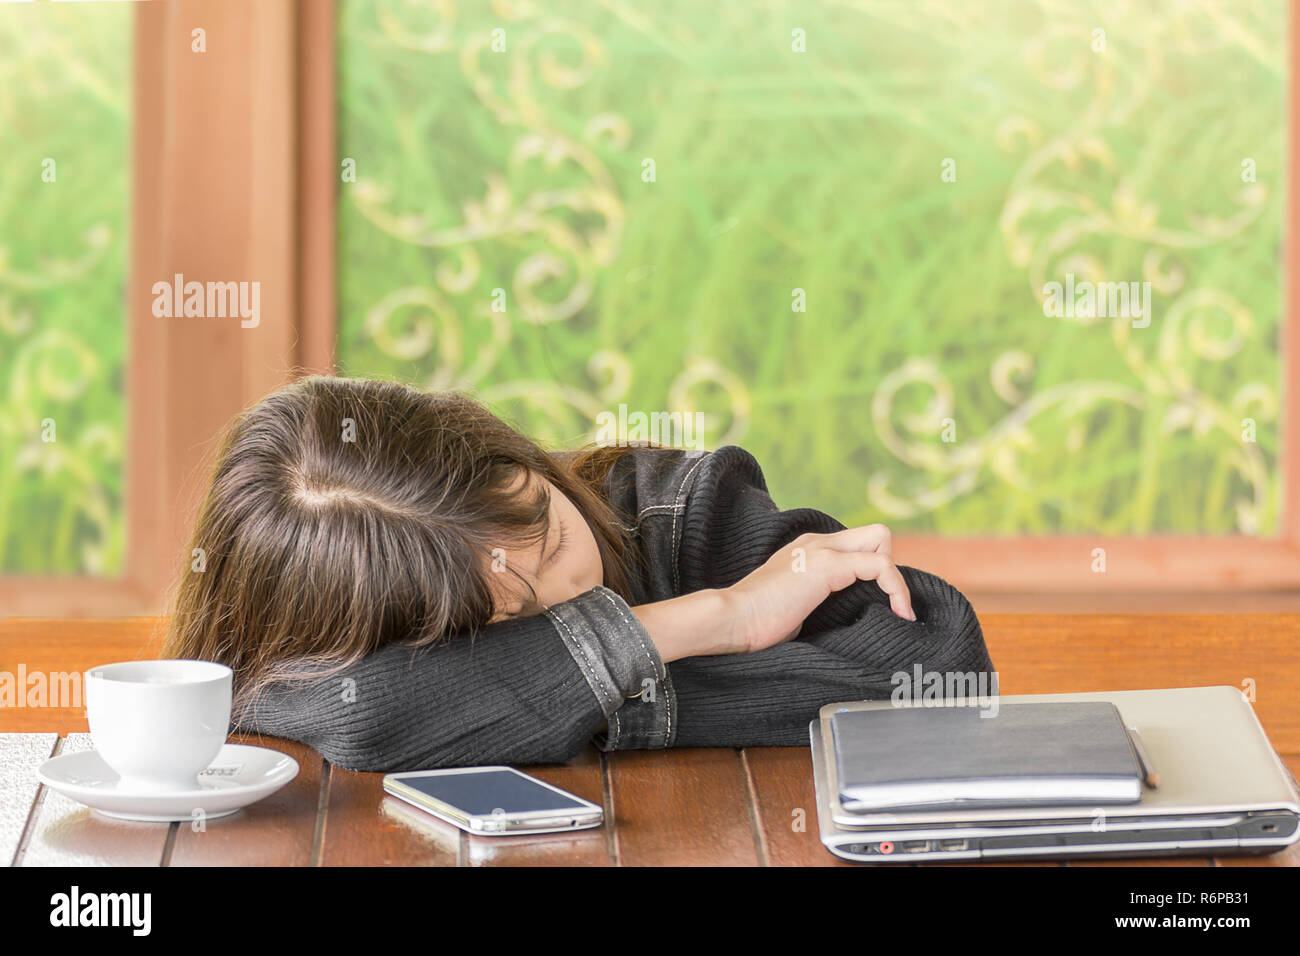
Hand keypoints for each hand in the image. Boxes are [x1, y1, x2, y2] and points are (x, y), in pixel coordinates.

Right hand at [721, 524, 914, 653]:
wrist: (731, 619)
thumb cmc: (756, 624)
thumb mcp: (794, 607)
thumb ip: (815, 601)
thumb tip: (843, 620)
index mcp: (806, 550)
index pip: (856, 545)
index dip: (875, 573)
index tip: (883, 608)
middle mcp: (816, 542)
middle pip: (874, 533)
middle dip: (889, 568)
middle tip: (888, 604)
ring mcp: (822, 550)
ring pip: (881, 538)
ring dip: (897, 578)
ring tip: (899, 612)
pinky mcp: (828, 565)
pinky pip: (881, 564)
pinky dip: (897, 588)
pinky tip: (899, 613)